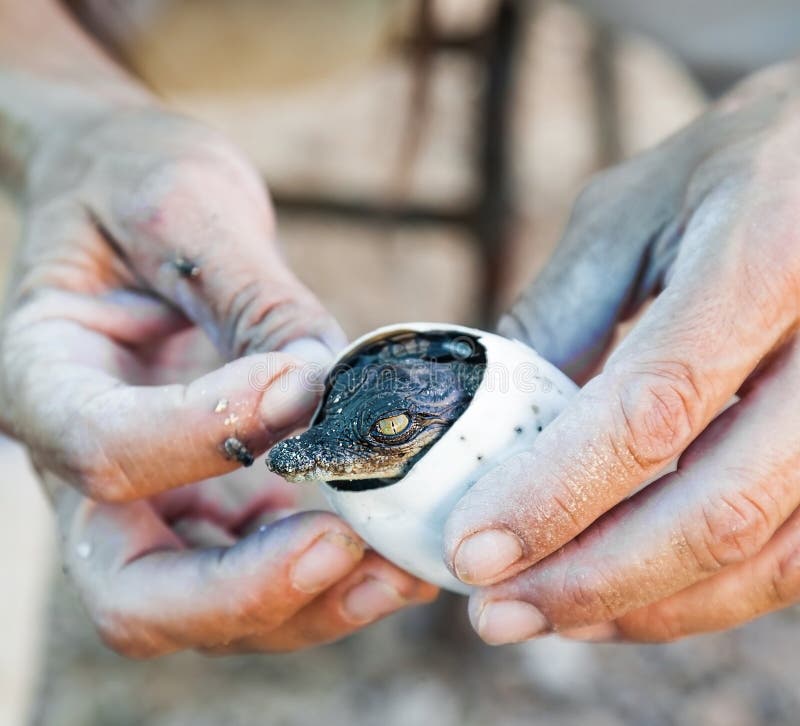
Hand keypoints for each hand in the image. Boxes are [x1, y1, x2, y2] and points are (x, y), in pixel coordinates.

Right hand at [0, 107, 436, 653]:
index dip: (205, 433)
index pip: (105, 448)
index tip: (302, 383)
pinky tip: (391, 548)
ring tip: (401, 568)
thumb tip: (325, 388)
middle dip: (246, 591)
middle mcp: (81, 466)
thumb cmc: (136, 186)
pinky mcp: (206, 502)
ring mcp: (147, 498)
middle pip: (138, 591)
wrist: (134, 209)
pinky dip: (322, 578)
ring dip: (305, 604)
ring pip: (205, 608)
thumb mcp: (185, 208)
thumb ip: (254, 302)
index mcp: (41, 380)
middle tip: (347, 548)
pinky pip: (255, 569)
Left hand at [443, 61, 799, 643]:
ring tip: (548, 612)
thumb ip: (558, 319)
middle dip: (591, 579)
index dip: (556, 495)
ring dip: (646, 604)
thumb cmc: (727, 170)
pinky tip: (627, 594)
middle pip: (720, 509)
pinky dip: (706, 593)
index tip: (473, 551)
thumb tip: (476, 428)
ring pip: (769, 556)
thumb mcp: (630, 214)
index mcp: (765, 257)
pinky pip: (795, 555)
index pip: (654, 408)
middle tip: (493, 612)